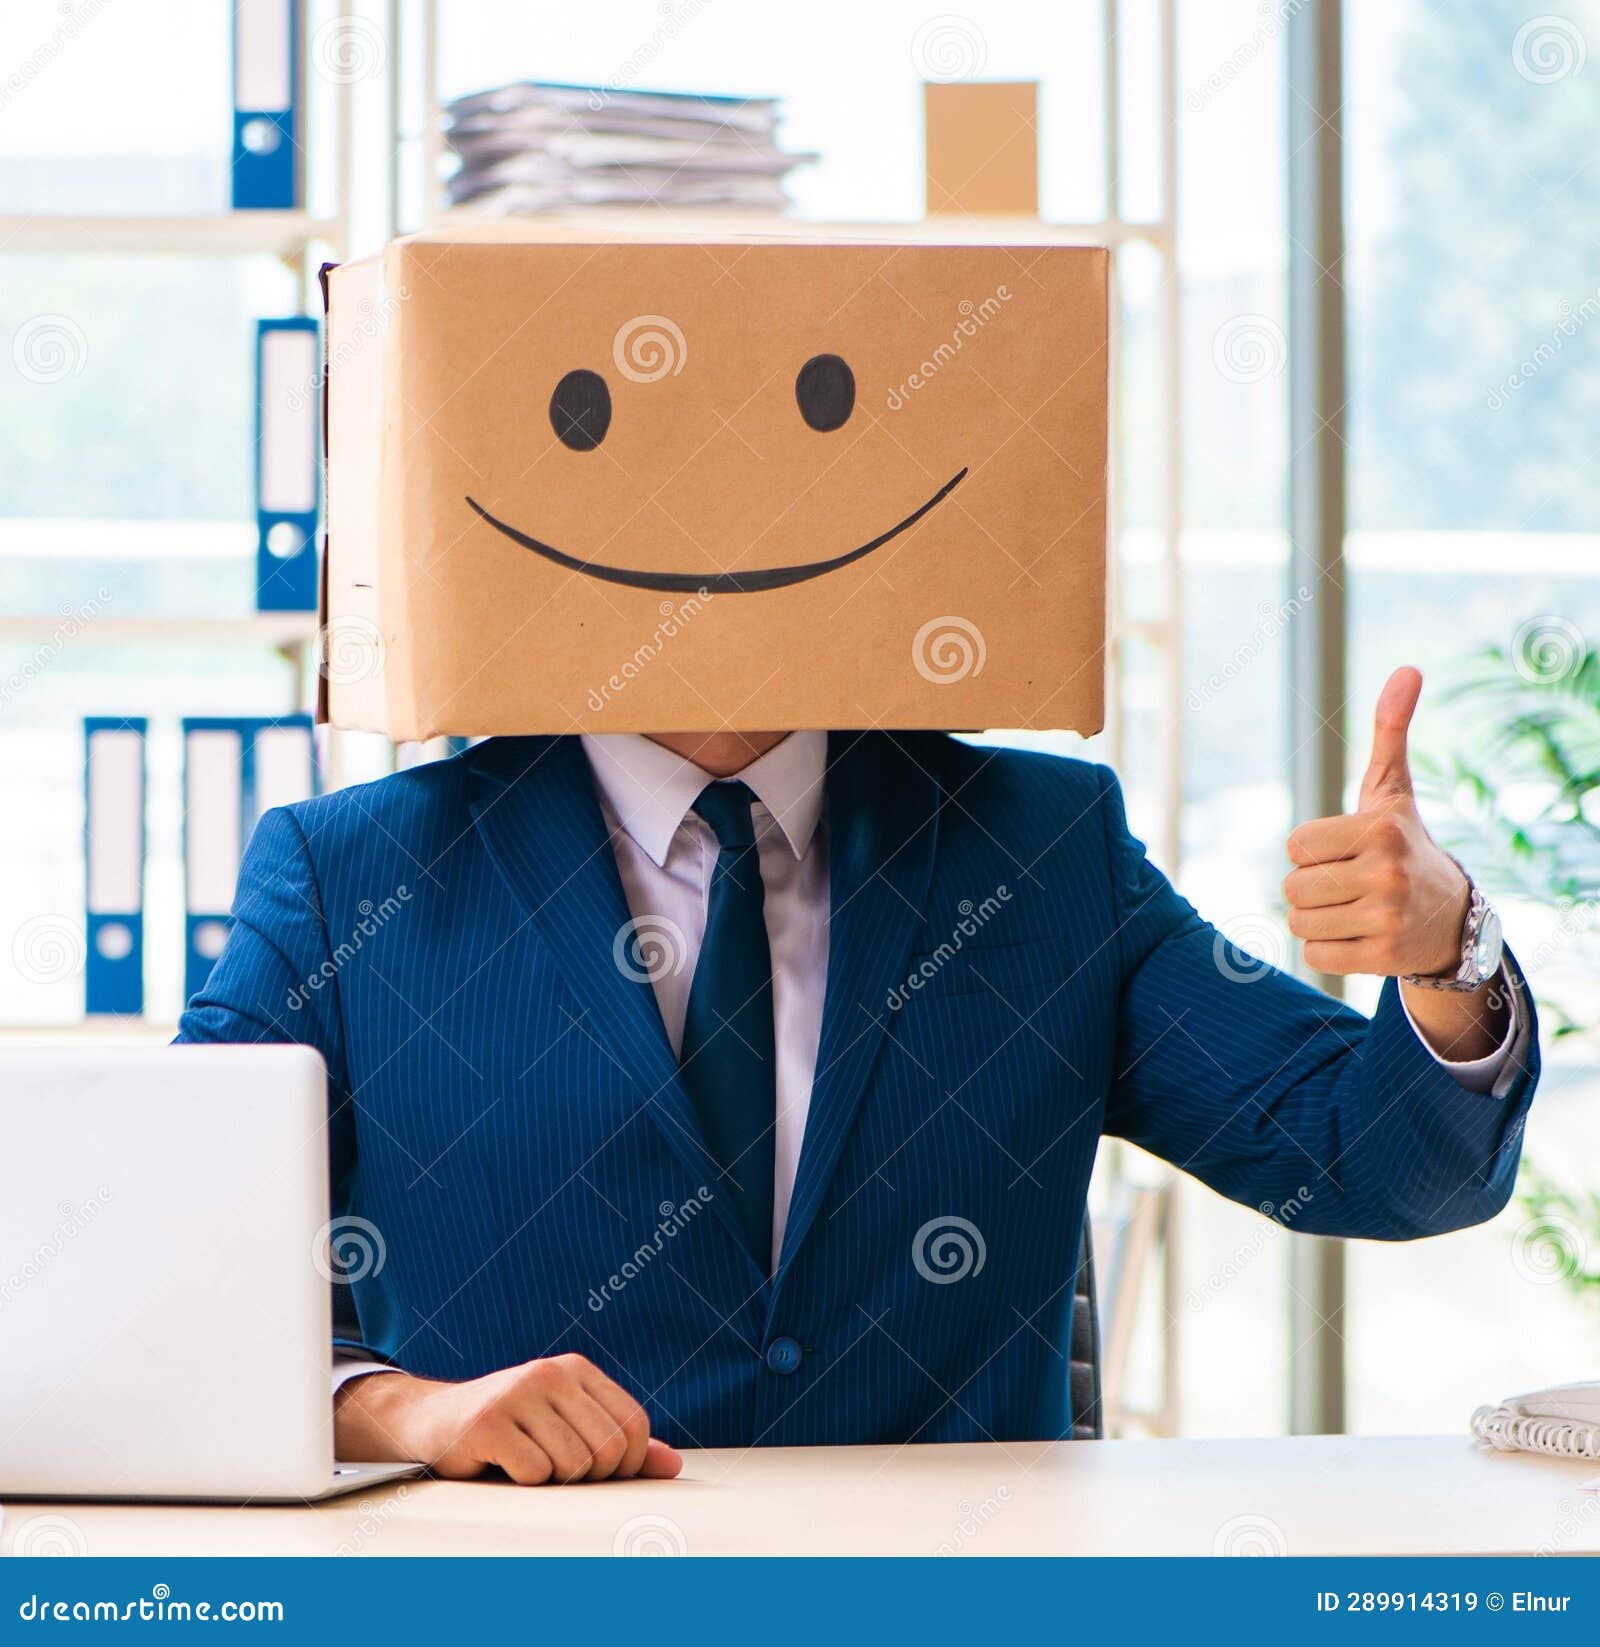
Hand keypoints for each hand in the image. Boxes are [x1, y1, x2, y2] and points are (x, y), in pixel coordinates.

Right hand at [335, 1352, 682, 1484]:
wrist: (431, 1422)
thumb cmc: (510, 1431)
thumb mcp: (566, 1429)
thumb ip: (619, 1445)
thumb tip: (673, 1466)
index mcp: (576, 1369)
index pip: (633, 1425)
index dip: (626, 1465)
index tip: (598, 1474)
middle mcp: (551, 1373)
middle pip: (607, 1449)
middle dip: (588, 1477)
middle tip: (554, 1471)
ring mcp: (518, 1393)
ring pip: (573, 1464)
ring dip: (551, 1481)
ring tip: (525, 1464)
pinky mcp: (488, 1422)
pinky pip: (534, 1473)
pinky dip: (522, 1484)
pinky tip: (501, 1466)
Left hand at [1283, 666, 1470, 978]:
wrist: (1451, 918)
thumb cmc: (1405, 845)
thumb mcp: (1393, 791)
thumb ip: (1389, 732)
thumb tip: (1408, 669)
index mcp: (1380, 830)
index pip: (1295, 845)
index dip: (1310, 850)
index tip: (1344, 850)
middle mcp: (1386, 874)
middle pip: (1292, 887)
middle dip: (1311, 887)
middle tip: (1349, 883)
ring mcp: (1386, 919)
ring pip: (1298, 923)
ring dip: (1316, 919)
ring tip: (1353, 909)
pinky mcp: (1382, 959)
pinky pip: (1314, 957)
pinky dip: (1327, 950)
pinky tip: (1359, 936)